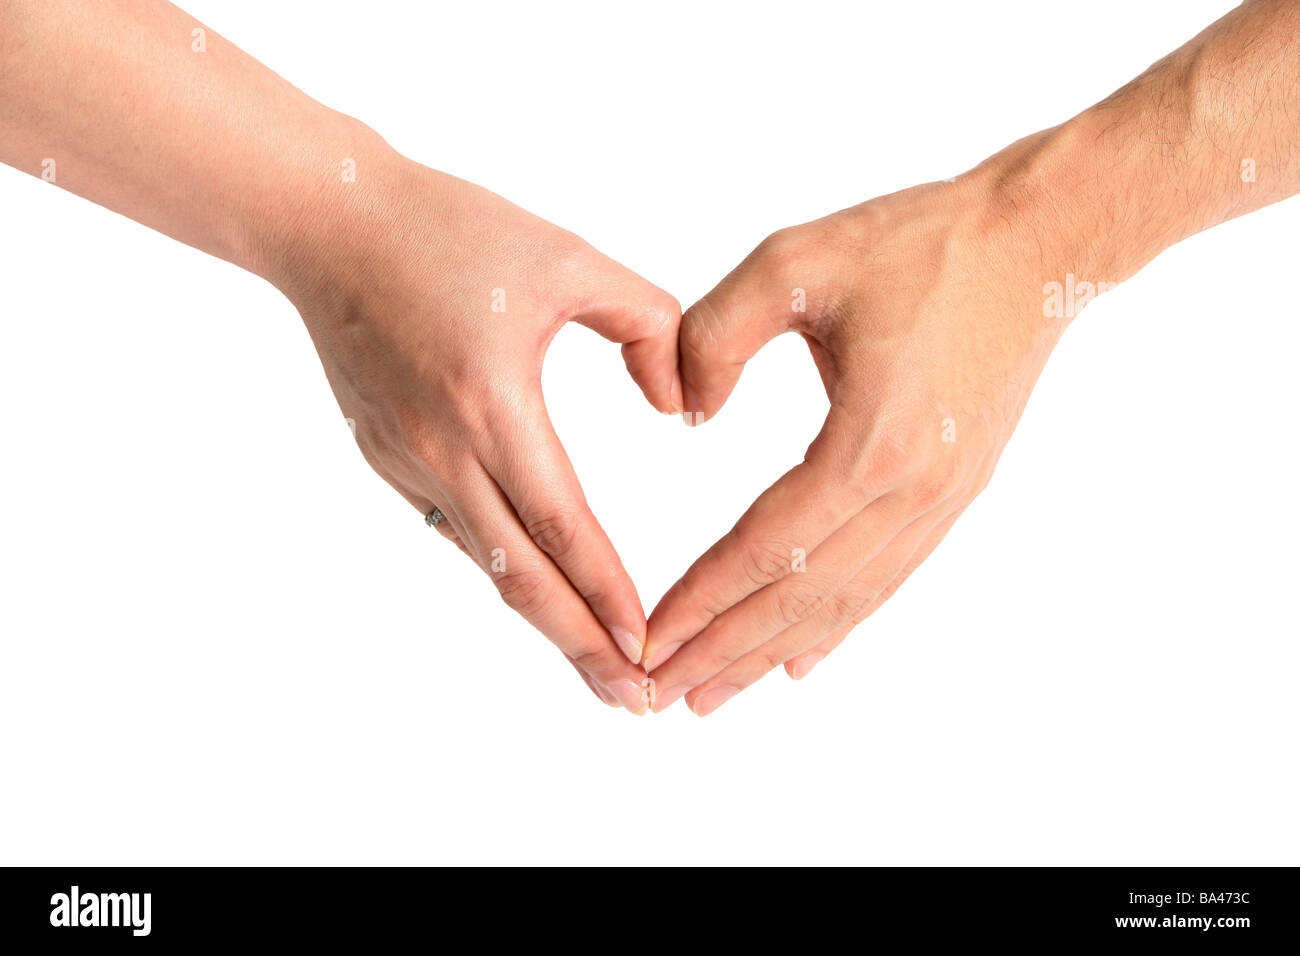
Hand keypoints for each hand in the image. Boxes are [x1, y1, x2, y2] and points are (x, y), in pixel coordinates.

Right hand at [284, 154, 680, 712]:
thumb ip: (650, 324)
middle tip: (635, 701)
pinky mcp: (385, 460)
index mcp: (491, 405)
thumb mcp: (570, 257)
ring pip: (485, 565)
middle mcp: (443, 450)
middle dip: (582, 648)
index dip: (609, 596)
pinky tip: (538, 591)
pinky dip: (503, 569)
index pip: (564, 528)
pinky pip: (456, 530)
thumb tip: (678, 409)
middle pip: (521, 578)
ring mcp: (406, 463)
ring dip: (544, 620)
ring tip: (597, 664)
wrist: (329, 222)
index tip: (649, 648)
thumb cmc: (450, 229)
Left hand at [644, 175, 1076, 713]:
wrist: (1035, 244)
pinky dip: (838, 624)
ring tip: (717, 693)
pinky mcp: (955, 494)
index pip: (766, 548)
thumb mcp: (795, 261)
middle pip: (801, 596)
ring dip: (774, 651)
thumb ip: (715, 335)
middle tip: (662, 694)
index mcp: (872, 444)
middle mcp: (913, 493)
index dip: (703, 597)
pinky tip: (803, 658)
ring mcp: (941, 501)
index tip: (650, 637)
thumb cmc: (919, 244)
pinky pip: (886, 578)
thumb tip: (684, 416)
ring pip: (844, 600)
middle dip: (725, 648)